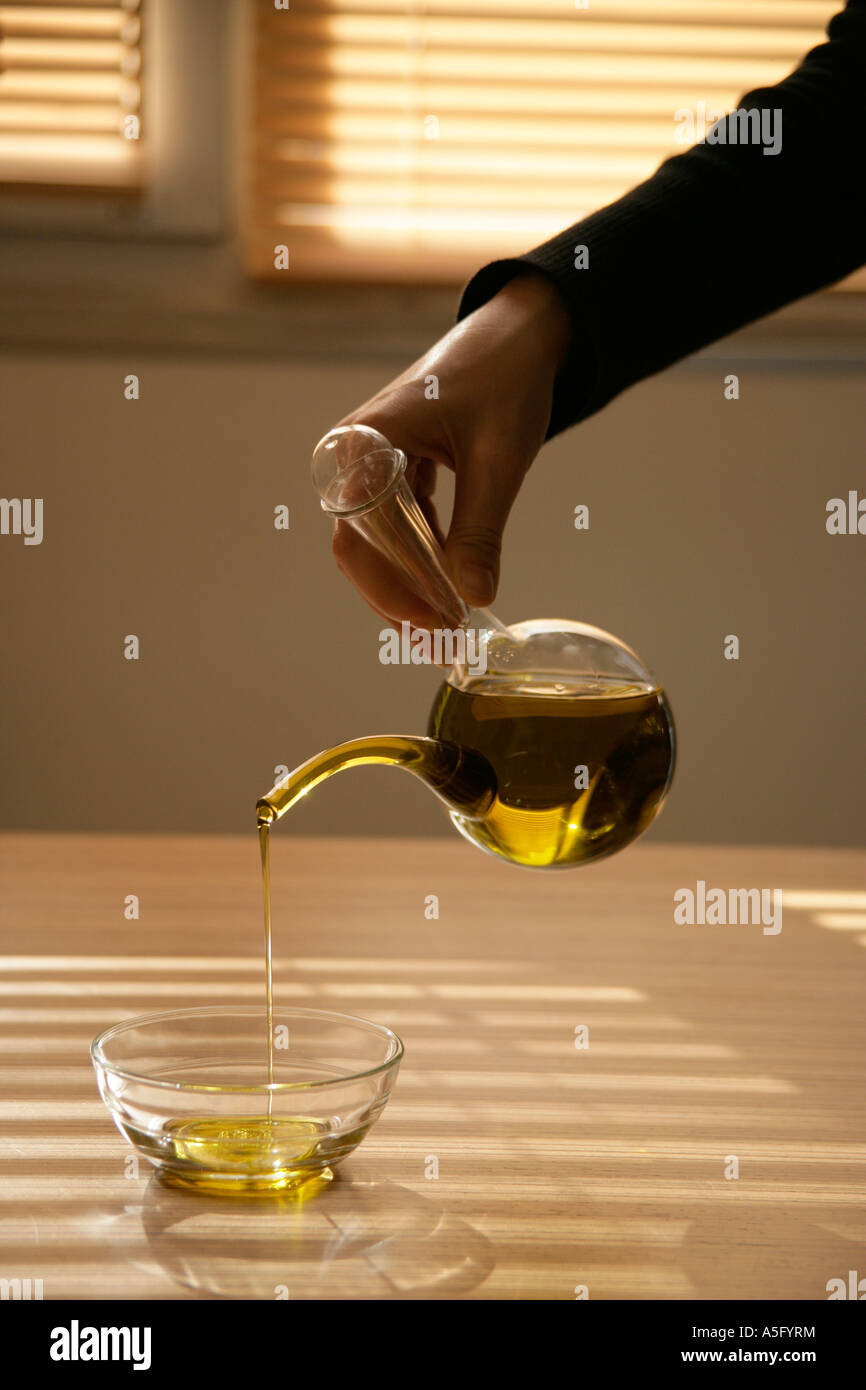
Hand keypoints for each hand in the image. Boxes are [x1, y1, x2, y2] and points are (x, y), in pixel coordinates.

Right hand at [331, 269, 572, 628]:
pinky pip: (396, 525)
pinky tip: (446, 586)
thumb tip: (475, 597)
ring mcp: (372, 460)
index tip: (437, 621)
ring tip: (445, 626)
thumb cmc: (506, 380)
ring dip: (408, 583)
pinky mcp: (394, 468)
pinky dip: (419, 558)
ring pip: (376, 542)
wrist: (519, 335)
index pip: (362, 536)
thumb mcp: (499, 460)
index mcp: (368, 440)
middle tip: (441, 641)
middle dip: (398, 598)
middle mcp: (356, 451)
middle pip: (360, 546)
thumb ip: (482, 530)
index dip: (394, 588)